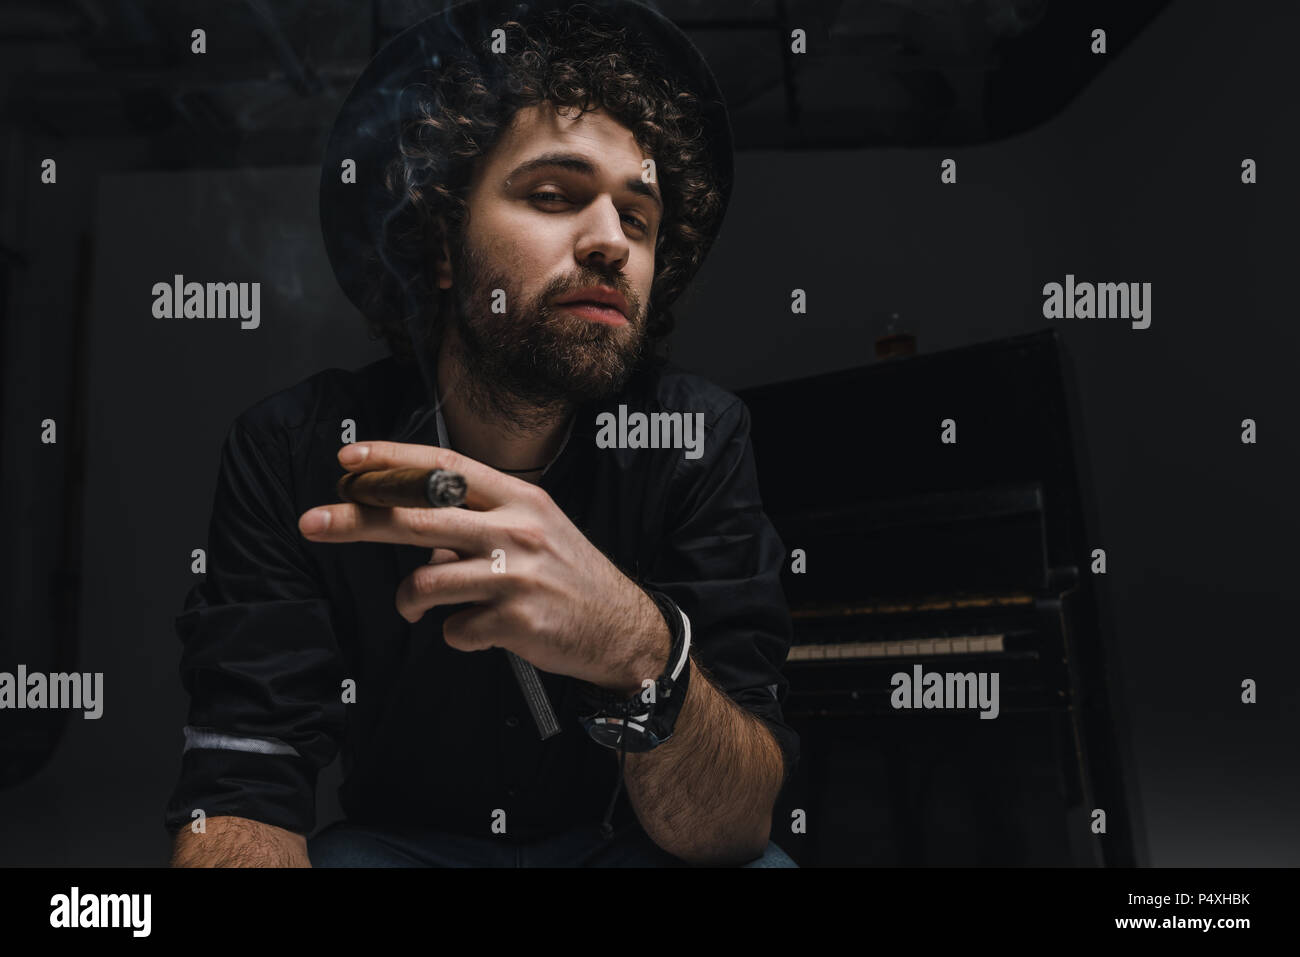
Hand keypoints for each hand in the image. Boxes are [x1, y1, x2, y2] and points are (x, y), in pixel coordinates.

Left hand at [297, 442, 669, 693]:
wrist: (621, 629)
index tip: (348, 459)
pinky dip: (456, 634)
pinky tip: (482, 632)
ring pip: (425, 582)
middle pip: (418, 516)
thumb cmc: (567, 576)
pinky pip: (453, 629)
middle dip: (356, 519)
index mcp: (520, 498)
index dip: (392, 459)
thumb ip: (476, 521)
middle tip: (311, 522)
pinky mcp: (516, 621)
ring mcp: (517, 575)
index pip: (445, 465)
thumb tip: (418, 532)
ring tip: (420, 609)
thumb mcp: (533, 529)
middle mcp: (517, 529)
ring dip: (410, 602)